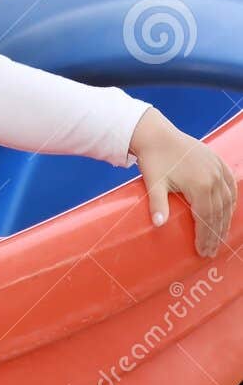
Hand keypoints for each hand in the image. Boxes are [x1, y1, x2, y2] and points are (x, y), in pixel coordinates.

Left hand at [130, 108, 237, 257]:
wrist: (156, 133)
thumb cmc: (153, 159)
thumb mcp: (154, 183)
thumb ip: (157, 204)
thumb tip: (158, 225)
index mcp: (199, 184)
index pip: (206, 218)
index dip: (205, 237)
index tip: (202, 251)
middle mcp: (213, 177)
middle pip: (219, 213)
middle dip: (215, 234)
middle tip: (210, 251)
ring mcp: (217, 168)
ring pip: (227, 201)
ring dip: (225, 221)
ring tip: (219, 238)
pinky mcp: (217, 161)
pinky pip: (230, 185)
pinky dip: (231, 201)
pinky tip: (228, 212)